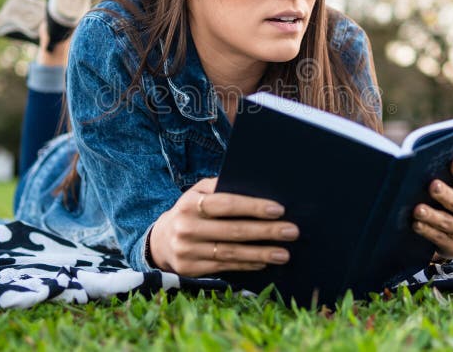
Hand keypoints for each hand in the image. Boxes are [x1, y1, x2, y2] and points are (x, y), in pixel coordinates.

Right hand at [148, 177, 299, 275]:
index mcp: (190, 204)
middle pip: (233, 231)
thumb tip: (255, 184)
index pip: (226, 204)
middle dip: (265, 231)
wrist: (161, 240)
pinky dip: (247, 265)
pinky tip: (264, 262)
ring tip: (284, 253)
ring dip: (261, 253)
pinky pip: (224, 267)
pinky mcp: (190, 269)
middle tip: (291, 231)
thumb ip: (219, 186)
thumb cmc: (190, 211)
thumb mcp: (198, 193)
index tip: (278, 210)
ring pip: (231, 253)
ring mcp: (187, 250)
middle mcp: (186, 227)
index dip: (253, 207)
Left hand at [412, 157, 452, 258]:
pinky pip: (441, 239)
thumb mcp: (451, 190)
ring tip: (418, 209)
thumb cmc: (445, 201)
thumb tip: (424, 163)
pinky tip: (416, 224)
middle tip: (433, 185)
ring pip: (450, 223)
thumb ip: (445, 178)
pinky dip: (427, 231)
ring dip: (433, 216)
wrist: (447, 234)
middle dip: (446, 195)